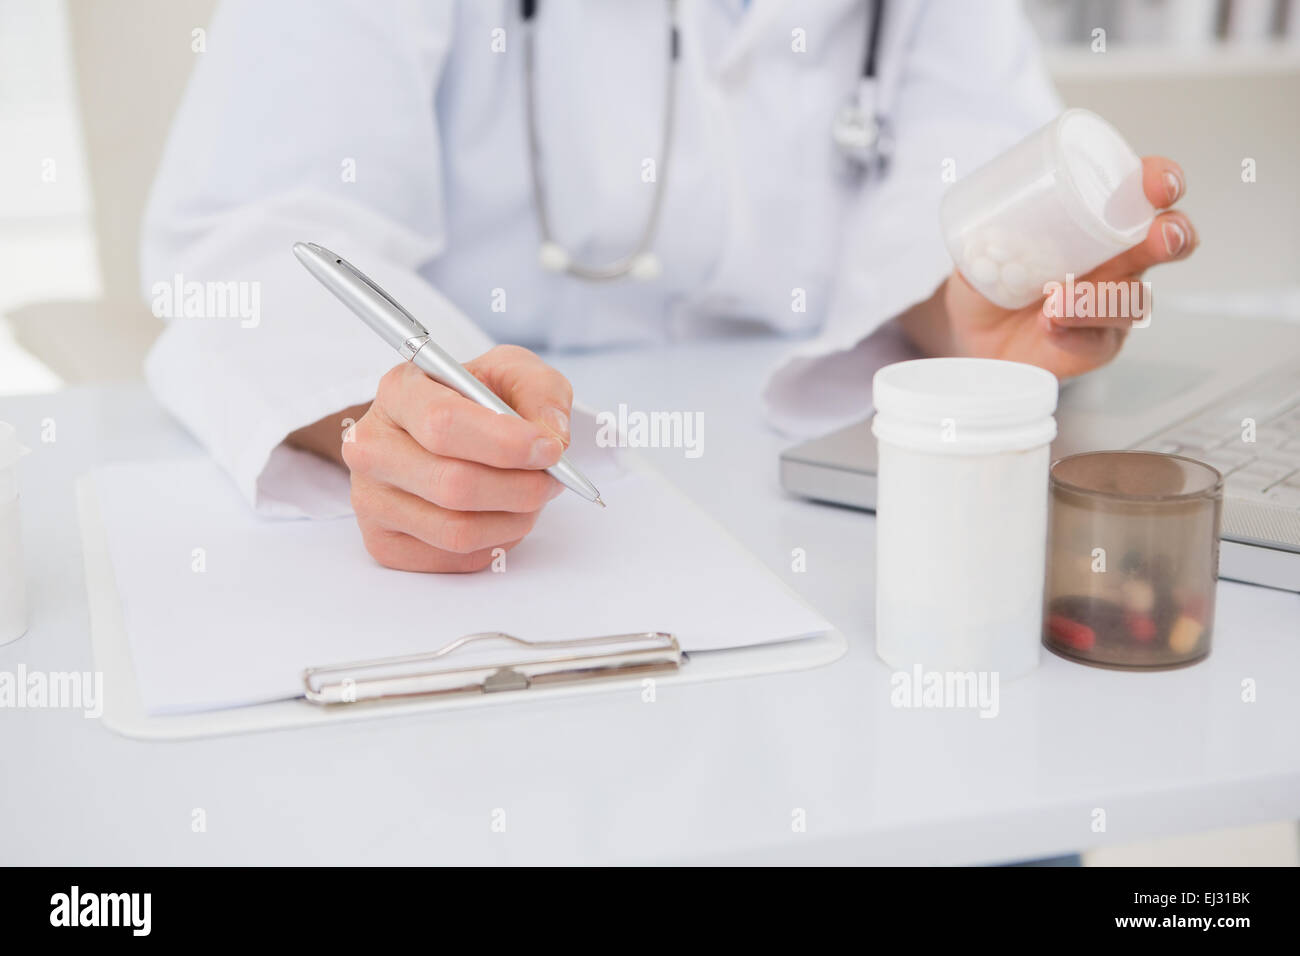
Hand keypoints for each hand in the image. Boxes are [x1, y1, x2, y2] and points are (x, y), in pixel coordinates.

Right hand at [342, 345, 571, 571]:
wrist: (440, 436)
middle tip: (552, 479)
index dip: (505, 443)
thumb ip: (540, 391)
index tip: (549, 449)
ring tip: (531, 495)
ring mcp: (370, 500)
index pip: (443, 423)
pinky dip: (497, 540)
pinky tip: (502, 514)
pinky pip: (456, 557)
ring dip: (514, 518)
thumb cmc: (476, 403)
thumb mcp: (513, 373)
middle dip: (520, 487)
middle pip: (453, 484)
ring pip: (458, 529)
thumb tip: (551, 436)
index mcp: (397, 391)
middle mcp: (370, 447)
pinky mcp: (385, 544)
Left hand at [902, 156, 1197, 378]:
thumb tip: (981, 233)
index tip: (1158, 184)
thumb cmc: (995, 280)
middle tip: (1160, 236)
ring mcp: (1112, 303)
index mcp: (1100, 221)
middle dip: (1173, 235)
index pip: (1144, 192)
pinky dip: (1074, 333)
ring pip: (1132, 298)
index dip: (1161, 181)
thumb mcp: (981, 248)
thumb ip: (983, 237)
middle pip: (1167, 242)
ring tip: (1055, 303)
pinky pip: (1097, 340)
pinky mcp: (1096, 344)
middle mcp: (1119, 259)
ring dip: (1100, 298)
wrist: (977, 336)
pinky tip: (1050, 327)